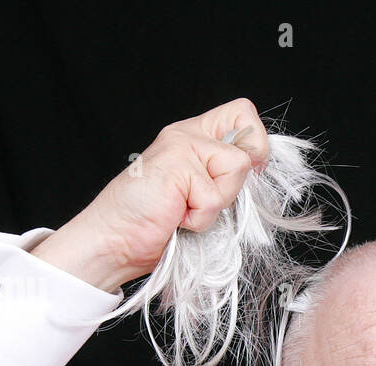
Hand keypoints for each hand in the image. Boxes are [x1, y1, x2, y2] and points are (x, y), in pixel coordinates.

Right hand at [31, 98, 270, 291]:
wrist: (115, 240)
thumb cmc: (155, 224)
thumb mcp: (202, 195)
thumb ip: (227, 177)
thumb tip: (259, 172)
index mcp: (196, 137)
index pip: (242, 114)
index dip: (256, 143)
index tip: (247, 173)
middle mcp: (189, 136)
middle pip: (249, 133)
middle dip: (243, 173)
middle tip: (213, 195)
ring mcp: (181, 147)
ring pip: (237, 167)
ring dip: (218, 202)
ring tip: (187, 209)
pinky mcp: (176, 165)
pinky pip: (214, 197)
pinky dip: (200, 218)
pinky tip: (177, 216)